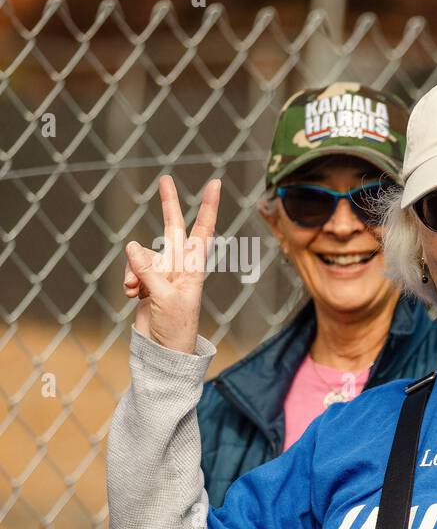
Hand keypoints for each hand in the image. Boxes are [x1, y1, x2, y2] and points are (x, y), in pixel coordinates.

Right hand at [123, 175, 220, 353]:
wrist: (165, 350)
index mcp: (194, 267)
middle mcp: (180, 265)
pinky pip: (132, 269)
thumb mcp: (163, 298)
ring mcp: (163, 272)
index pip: (203, 231)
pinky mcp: (147, 281)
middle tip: (166, 178)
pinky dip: (129, 280)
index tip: (214, 184)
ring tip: (137, 292)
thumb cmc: (176, 327)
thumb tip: (132, 245)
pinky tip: (133, 296)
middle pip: (173, 228)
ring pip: (141, 255)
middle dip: (168, 204)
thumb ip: (148, 271)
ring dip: (134, 271)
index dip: (208, 207)